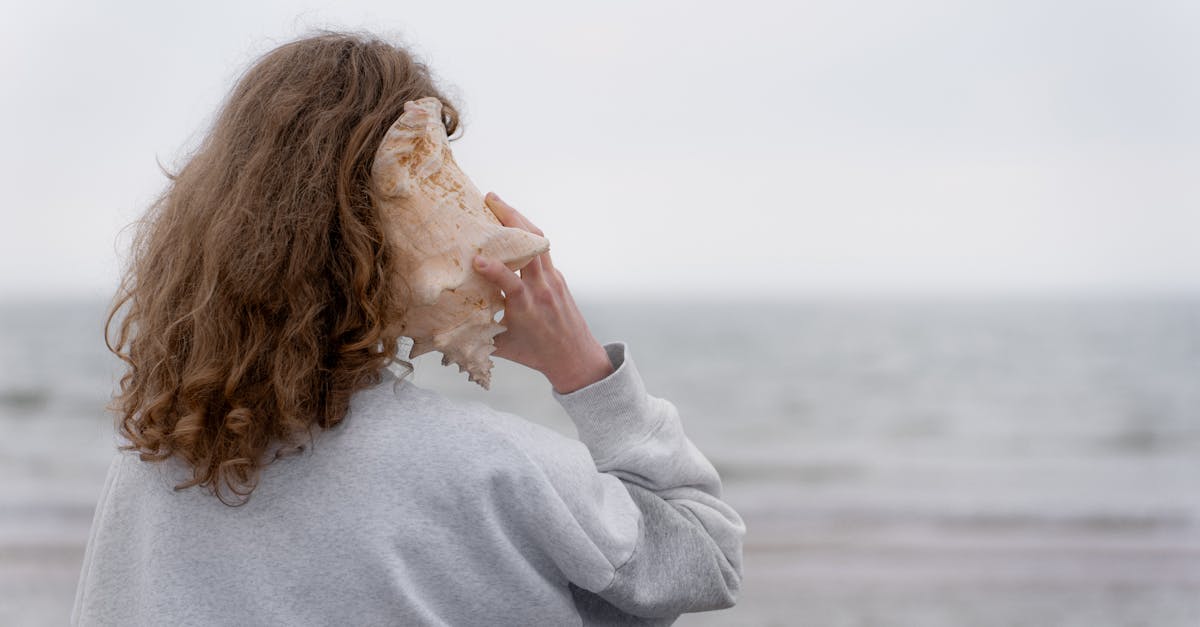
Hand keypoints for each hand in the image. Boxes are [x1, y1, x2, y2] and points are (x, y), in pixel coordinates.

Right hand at [472, 192, 612, 392]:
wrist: (576, 357)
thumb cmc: (537, 355)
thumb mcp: (503, 348)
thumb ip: (476, 335)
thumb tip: (443, 329)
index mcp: (527, 308)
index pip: (511, 283)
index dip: (494, 270)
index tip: (476, 259)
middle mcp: (542, 289)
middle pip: (531, 246)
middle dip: (510, 218)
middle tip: (489, 199)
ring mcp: (553, 279)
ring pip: (539, 241)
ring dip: (519, 218)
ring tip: (499, 203)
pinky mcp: (557, 276)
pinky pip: (542, 248)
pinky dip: (527, 234)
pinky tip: (512, 226)